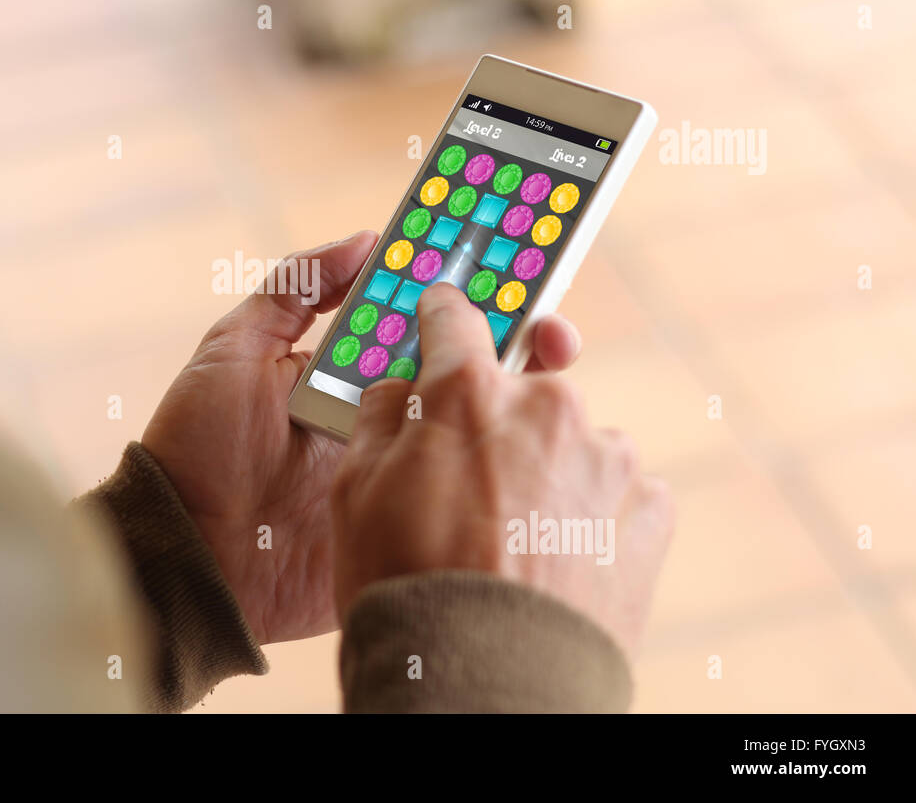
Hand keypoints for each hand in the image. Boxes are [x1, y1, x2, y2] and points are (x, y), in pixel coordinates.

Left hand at [142, 234, 585, 644]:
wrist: (187, 552)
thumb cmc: (198, 445)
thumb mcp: (234, 350)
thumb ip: (294, 289)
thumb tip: (365, 239)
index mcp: (351, 371)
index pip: (421, 324)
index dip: (466, 297)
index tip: (512, 268)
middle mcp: (383, 415)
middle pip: (462, 373)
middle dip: (514, 346)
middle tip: (552, 331)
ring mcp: (398, 471)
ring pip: (472, 431)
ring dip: (516, 406)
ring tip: (551, 378)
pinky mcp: (401, 523)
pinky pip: (457, 498)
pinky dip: (496, 480)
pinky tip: (533, 457)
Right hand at [330, 282, 673, 655]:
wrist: (486, 685)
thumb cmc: (407, 586)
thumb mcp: (353, 492)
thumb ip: (379, 416)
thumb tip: (401, 386)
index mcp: (470, 392)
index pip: (454, 318)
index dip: (440, 316)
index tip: (441, 316)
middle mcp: (549, 408)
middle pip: (517, 390)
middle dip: (492, 423)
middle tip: (463, 486)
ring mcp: (607, 460)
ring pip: (570, 442)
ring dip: (545, 471)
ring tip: (511, 541)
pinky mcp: (648, 512)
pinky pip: (617, 491)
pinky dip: (592, 512)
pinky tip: (557, 557)